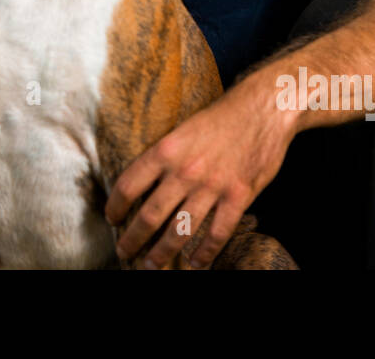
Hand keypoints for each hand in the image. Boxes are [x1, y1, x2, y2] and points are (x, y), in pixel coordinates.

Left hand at [104, 77, 295, 268]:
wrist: (263, 110)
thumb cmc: (221, 117)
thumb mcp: (183, 129)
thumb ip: (166, 156)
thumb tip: (145, 183)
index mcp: (166, 150)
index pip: (128, 185)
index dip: (115, 207)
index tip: (112, 219)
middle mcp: (185, 170)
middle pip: (150, 215)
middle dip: (133, 239)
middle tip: (125, 252)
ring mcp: (212, 186)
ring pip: (180, 230)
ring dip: (163, 253)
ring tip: (153, 266)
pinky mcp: (238, 196)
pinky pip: (217, 233)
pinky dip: (205, 253)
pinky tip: (195, 263)